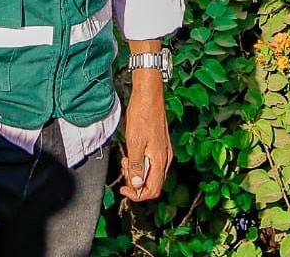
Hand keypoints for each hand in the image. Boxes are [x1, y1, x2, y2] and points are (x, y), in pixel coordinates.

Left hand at [119, 72, 171, 202]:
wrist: (149, 95)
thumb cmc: (142, 115)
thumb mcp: (134, 142)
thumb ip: (136, 165)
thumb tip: (137, 185)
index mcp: (160, 160)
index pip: (153, 190)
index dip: (137, 194)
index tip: (124, 188)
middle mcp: (165, 158)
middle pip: (153, 184)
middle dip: (136, 183)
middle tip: (123, 170)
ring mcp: (164, 151)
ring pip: (152, 174)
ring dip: (138, 173)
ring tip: (126, 161)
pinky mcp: (161, 145)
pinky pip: (152, 163)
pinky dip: (141, 164)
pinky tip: (132, 154)